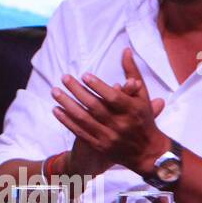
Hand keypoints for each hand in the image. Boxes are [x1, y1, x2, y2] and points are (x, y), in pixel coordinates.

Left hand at [50, 48, 168, 176]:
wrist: (147, 152)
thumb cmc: (143, 118)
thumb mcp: (143, 96)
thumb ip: (133, 73)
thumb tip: (125, 50)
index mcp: (132, 110)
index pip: (113, 97)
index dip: (98, 86)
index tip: (84, 75)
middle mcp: (120, 124)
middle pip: (95, 106)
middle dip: (77, 91)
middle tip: (64, 78)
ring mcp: (109, 136)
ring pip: (84, 119)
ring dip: (67, 104)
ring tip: (55, 91)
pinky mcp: (100, 146)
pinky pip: (80, 132)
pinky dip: (66, 121)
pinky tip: (56, 110)